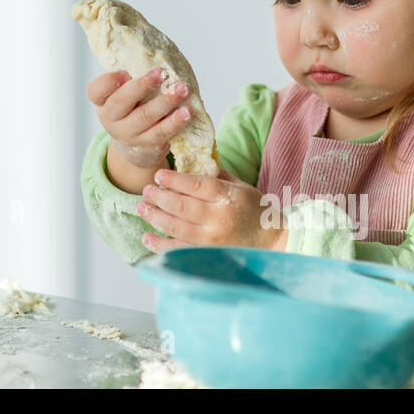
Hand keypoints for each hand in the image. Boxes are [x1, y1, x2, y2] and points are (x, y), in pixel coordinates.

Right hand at [86, 67, 191, 168]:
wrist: (134, 146)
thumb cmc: (133, 107)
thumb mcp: (123, 93)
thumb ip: (133, 75)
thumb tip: (156, 48)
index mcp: (102, 101)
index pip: (96, 90)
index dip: (109, 81)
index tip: (125, 72)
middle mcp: (110, 119)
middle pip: (121, 102)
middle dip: (143, 86)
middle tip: (162, 73)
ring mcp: (127, 134)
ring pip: (145, 117)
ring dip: (166, 101)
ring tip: (182, 88)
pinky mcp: (146, 145)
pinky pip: (161, 133)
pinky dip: (175, 122)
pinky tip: (186, 112)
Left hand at [136, 167, 286, 253]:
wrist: (271, 242)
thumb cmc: (254, 210)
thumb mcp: (240, 186)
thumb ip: (216, 174)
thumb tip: (190, 159)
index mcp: (228, 197)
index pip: (196, 186)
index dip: (174, 180)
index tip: (158, 175)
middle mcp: (219, 218)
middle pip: (182, 206)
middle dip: (159, 197)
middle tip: (146, 190)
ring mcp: (212, 239)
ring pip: (176, 227)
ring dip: (155, 217)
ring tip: (142, 207)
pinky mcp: (206, 254)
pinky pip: (178, 250)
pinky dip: (160, 244)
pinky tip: (147, 237)